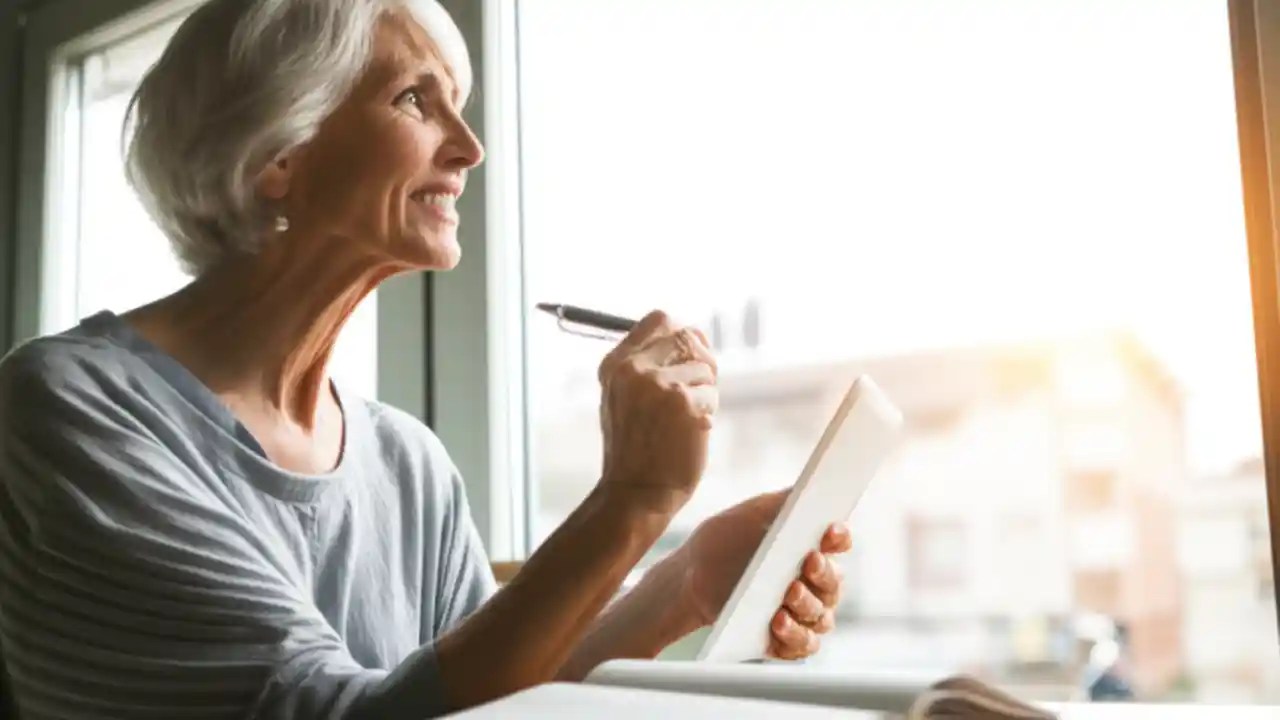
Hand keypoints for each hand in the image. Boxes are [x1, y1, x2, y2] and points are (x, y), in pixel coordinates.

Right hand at [596, 311, 717, 510]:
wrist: (635, 492)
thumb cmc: (637, 448)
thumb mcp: (626, 398)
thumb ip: (649, 365)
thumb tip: (692, 335)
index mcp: (616, 364)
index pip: (659, 319)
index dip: (683, 333)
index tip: (691, 355)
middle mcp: (633, 368)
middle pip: (688, 336)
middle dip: (702, 361)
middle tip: (699, 389)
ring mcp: (657, 384)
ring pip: (705, 367)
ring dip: (706, 392)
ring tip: (687, 419)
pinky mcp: (682, 403)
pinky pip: (712, 394)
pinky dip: (709, 413)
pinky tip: (692, 432)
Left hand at [676, 491, 851, 659]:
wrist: (690, 577)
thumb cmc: (725, 540)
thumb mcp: (750, 515)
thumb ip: (782, 502)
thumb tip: (813, 486)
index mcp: (811, 546)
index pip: (838, 542)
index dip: (839, 537)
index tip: (829, 531)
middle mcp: (814, 582)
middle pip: (834, 583)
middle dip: (824, 573)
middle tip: (808, 562)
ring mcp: (801, 613)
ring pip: (822, 616)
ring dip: (808, 605)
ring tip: (788, 593)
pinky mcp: (786, 641)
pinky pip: (803, 645)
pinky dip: (795, 636)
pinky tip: (777, 622)